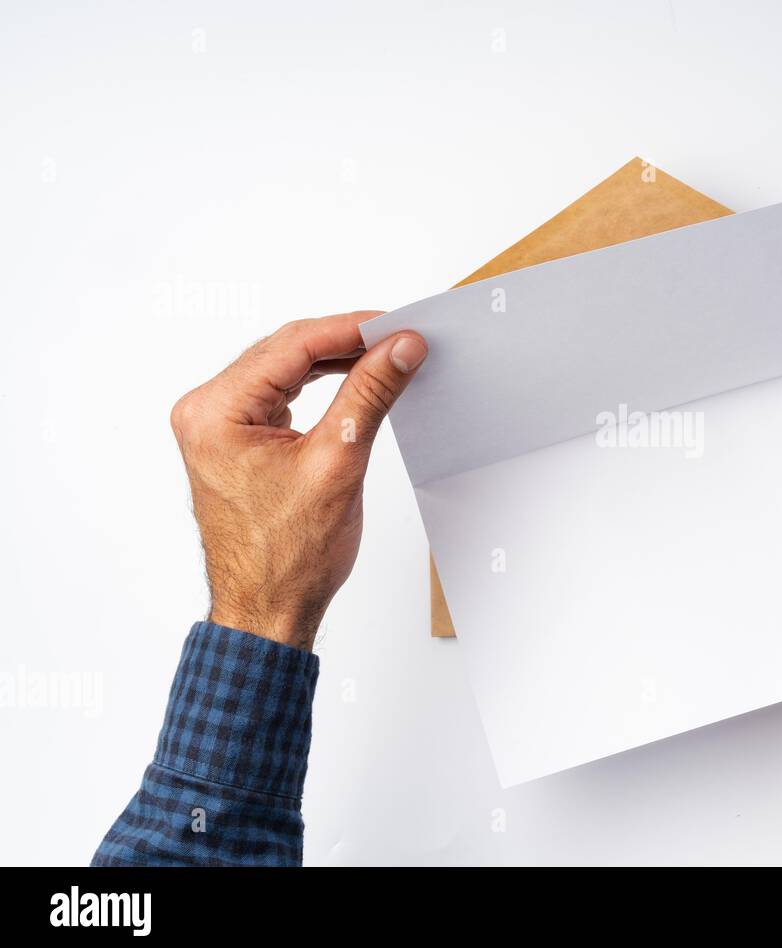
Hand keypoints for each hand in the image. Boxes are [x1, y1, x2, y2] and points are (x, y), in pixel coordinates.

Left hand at [169, 311, 426, 650]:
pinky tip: (351, 381)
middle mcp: (206, 412)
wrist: (268, 611)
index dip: (350, 329)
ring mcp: (217, 427)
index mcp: (214, 412)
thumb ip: (369, 395)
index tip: (396, 326)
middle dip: (344, 342)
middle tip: (398, 337)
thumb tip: (399, 349)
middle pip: (284, 351)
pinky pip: (279, 395)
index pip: (291, 346)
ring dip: (333, 361)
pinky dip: (317, 386)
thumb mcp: (338, 462)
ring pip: (283, 370)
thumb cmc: (288, 557)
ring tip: (383, 356)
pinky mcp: (235, 441)